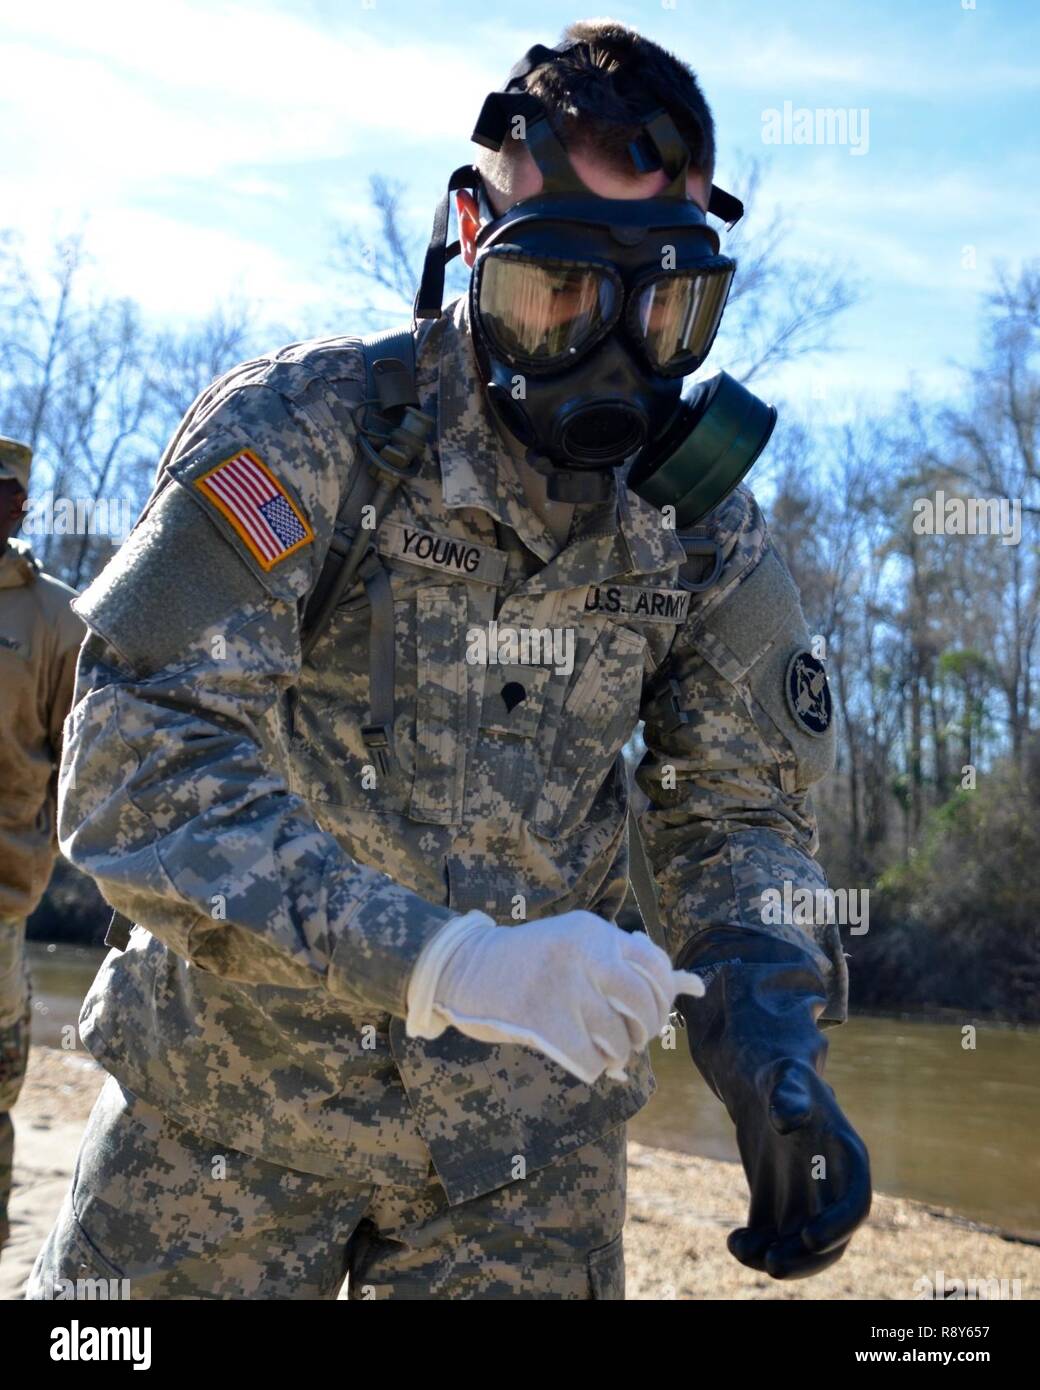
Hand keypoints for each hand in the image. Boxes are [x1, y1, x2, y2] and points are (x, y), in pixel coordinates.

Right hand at [407, 909, 703, 1084]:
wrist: (463, 969)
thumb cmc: (529, 963)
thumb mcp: (578, 949)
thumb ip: (629, 964)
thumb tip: (693, 984)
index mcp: (594, 932)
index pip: (655, 966)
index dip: (661, 999)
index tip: (649, 1014)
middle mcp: (583, 952)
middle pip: (642, 1004)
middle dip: (644, 1031)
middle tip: (630, 1040)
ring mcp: (563, 985)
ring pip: (618, 1038)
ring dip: (616, 1054)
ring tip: (603, 1052)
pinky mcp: (543, 1019)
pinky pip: (590, 1060)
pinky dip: (593, 1069)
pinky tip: (581, 1059)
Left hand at [678, 928, 870, 1278]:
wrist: (757, 1082)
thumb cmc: (778, 1075)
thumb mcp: (782, 1078)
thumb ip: (788, 1094)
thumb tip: (786, 1118)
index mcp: (845, 1156)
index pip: (856, 1202)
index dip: (838, 1226)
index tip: (807, 1237)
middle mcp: (830, 1183)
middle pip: (833, 1237)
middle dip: (809, 1260)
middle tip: (773, 1264)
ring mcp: (804, 1197)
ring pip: (802, 1246)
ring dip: (781, 1260)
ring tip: (747, 1251)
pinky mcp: (777, 1203)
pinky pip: (774, 1239)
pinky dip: (757, 1249)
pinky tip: (734, 1240)